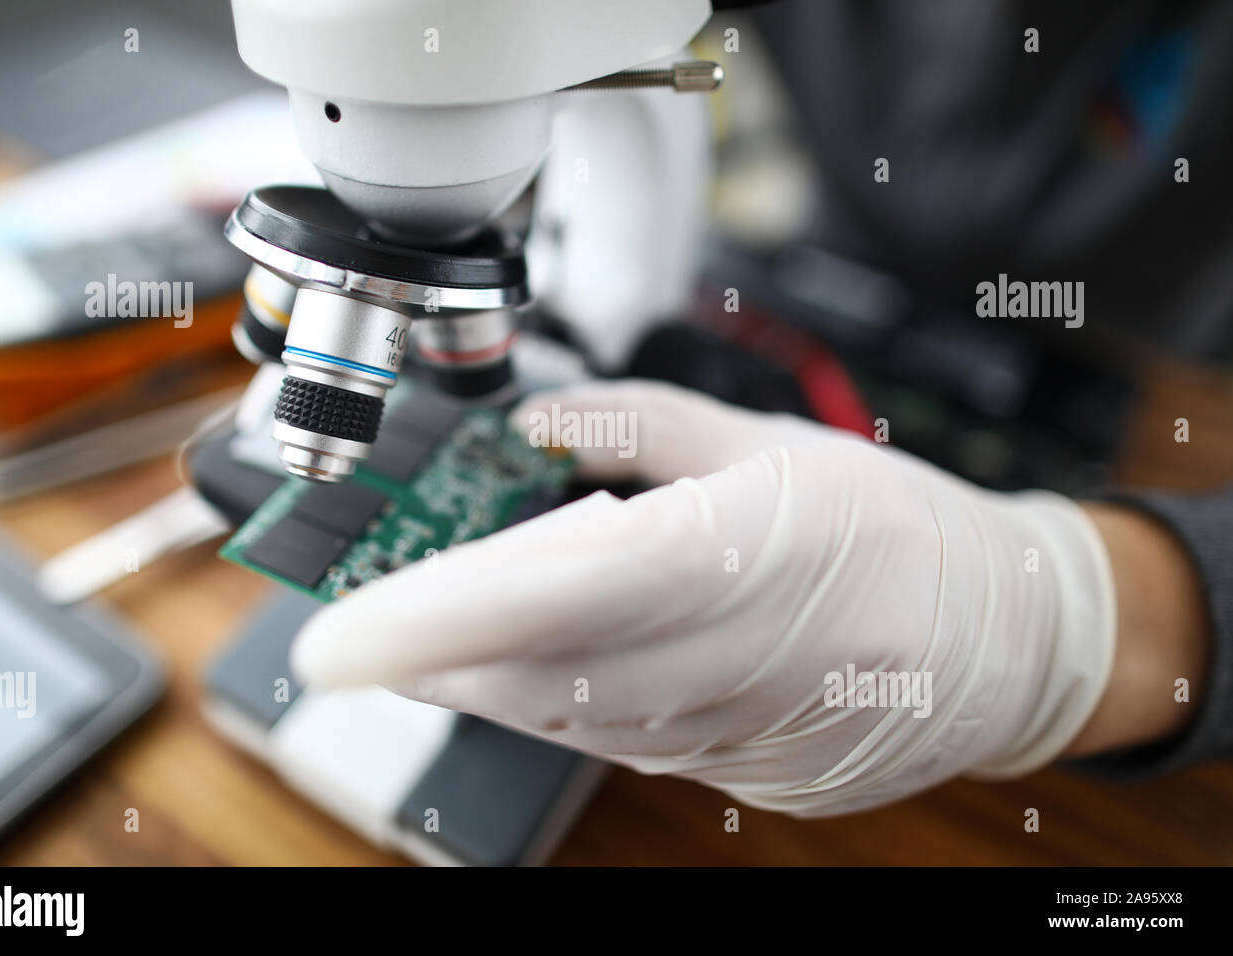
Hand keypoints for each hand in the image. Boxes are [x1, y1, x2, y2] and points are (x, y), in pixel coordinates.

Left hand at [292, 380, 1115, 815]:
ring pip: (556, 720)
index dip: (437, 617)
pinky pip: (603, 746)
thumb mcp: (771, 443)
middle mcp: (724, 661)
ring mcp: (725, 733)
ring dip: (475, 677)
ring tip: (430, 630)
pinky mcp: (725, 771)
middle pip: (531, 674)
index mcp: (739, 556)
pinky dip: (543, 706)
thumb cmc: (895, 530)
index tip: (334, 639)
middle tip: (357, 618)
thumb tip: (538, 424)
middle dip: (425, 651)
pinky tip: (531, 664)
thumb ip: (640, 429)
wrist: (998, 642)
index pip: (559, 592)